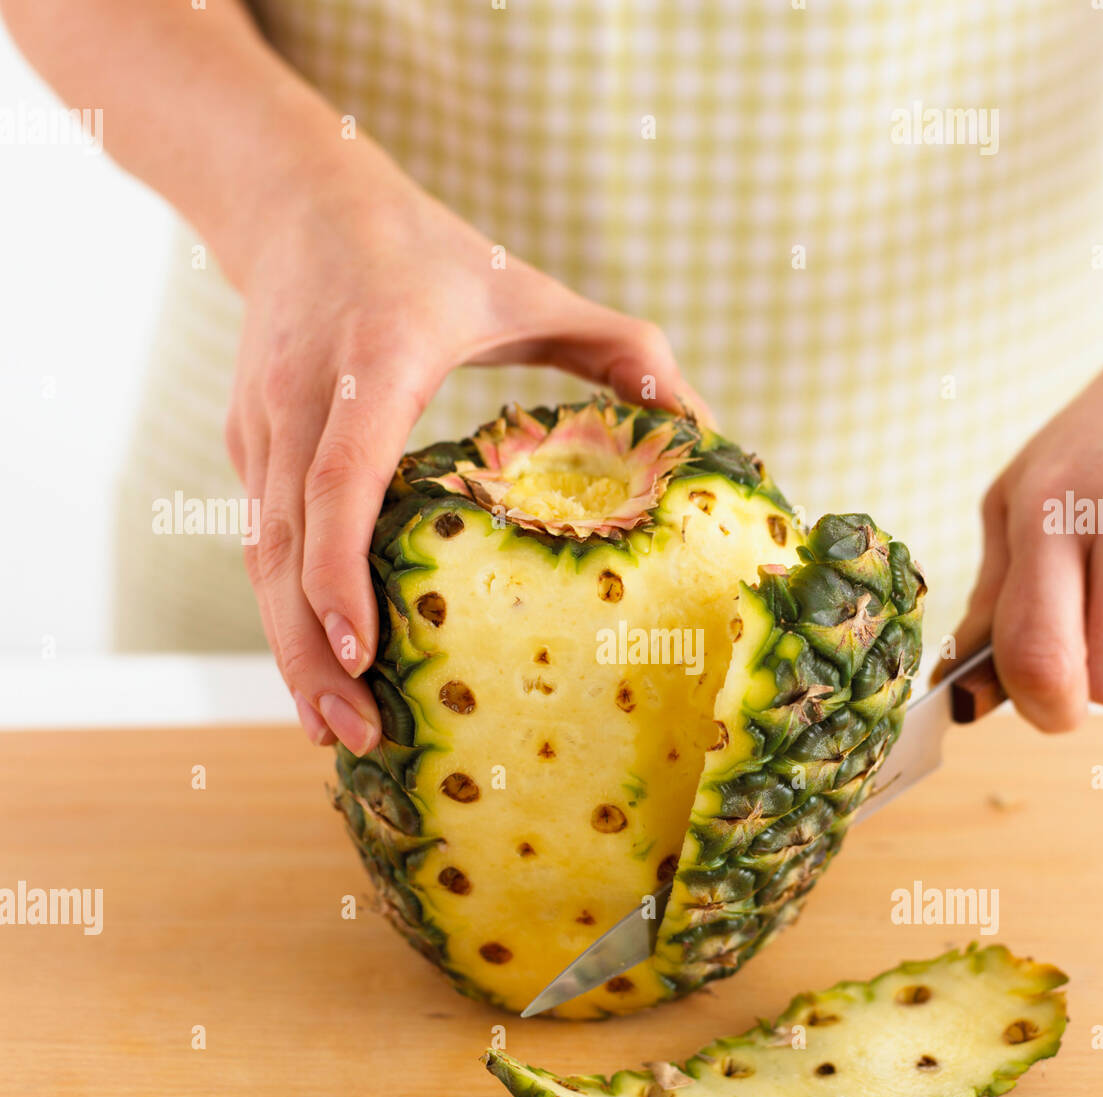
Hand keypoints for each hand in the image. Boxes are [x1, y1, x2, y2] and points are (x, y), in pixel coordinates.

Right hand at [225, 154, 706, 753]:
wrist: (297, 202)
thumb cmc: (427, 251)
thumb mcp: (528, 288)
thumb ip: (623, 346)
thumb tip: (704, 424)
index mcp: (378, 357)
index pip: (340, 471)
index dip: (340, 563)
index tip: (364, 646)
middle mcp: (303, 398)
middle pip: (282, 543)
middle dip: (310, 650)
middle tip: (355, 736)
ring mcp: (261, 426)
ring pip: (258, 557)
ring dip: (292, 649)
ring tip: (336, 732)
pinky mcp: (246, 446)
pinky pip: (261, 543)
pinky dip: (290, 612)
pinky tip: (325, 670)